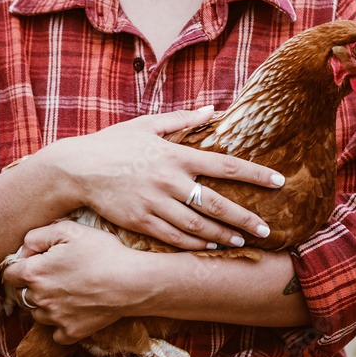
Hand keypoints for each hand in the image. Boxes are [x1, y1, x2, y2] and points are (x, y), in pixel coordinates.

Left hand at [2, 220, 137, 342]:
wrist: (131, 282)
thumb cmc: (102, 252)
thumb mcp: (69, 230)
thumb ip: (37, 236)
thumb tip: (23, 250)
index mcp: (35, 273)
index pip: (9, 274)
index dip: (19, 266)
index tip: (33, 261)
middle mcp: (39, 298)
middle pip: (22, 294)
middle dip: (32, 284)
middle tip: (55, 274)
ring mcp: (55, 318)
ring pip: (38, 313)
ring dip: (45, 304)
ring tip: (67, 291)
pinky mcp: (71, 332)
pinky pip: (56, 333)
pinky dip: (61, 324)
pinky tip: (74, 310)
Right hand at [42, 106, 284, 251]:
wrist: (76, 169)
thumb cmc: (112, 143)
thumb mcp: (147, 124)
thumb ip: (183, 119)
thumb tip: (214, 109)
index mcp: (175, 155)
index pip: (225, 166)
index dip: (255, 174)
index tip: (278, 182)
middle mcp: (170, 181)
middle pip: (218, 204)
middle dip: (246, 218)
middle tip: (266, 230)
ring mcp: (155, 204)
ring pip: (198, 226)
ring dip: (223, 236)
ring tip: (242, 243)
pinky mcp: (141, 222)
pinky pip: (174, 238)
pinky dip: (195, 245)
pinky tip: (210, 248)